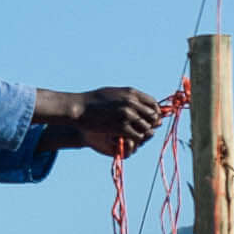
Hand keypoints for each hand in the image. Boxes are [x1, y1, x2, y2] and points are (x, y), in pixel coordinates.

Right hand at [36, 84, 165, 153]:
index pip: (153, 103)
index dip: (154, 113)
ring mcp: (127, 115)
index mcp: (131, 93)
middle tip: (144, 129)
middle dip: (150, 124)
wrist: (79, 108)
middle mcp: (132, 103)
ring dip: (142, 133)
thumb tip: (139, 102)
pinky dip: (136, 140)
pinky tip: (128, 140)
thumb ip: (128, 97)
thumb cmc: (93, 101)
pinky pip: (137, 136)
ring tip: (135, 135)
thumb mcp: (113, 93)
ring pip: (147, 128)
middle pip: (153, 116)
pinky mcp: (121, 127)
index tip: (150, 119)